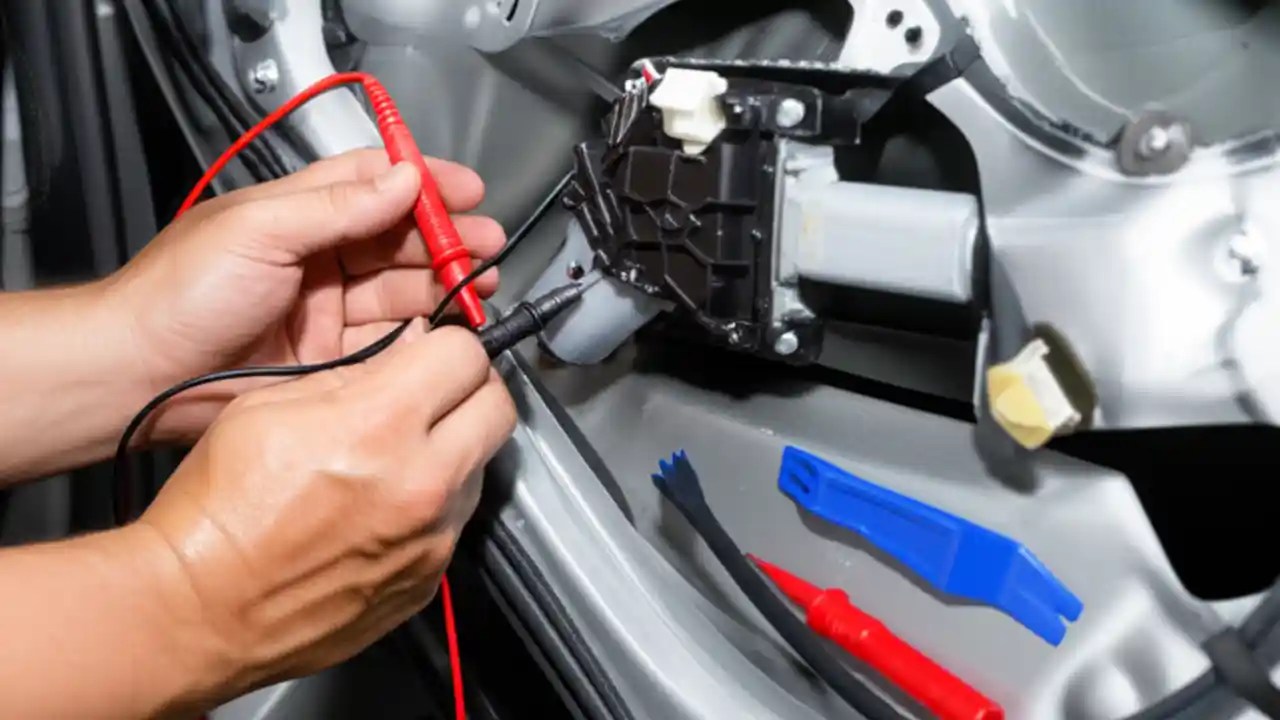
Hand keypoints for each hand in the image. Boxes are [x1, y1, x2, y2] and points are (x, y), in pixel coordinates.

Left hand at [106, 149, 504, 443]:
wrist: (140, 377)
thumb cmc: (178, 295)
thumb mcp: (259, 230)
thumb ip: (337, 206)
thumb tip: (402, 178)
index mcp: (296, 214)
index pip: (373, 184)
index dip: (423, 183)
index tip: (466, 191)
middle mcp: (315, 259)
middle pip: (397, 240)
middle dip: (446, 240)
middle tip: (485, 246)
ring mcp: (324, 311)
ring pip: (401, 291)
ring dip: (443, 285)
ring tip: (479, 285)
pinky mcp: (331, 360)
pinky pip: (390, 342)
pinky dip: (422, 335)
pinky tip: (446, 327)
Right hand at [134, 326, 515, 707]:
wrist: (198, 610)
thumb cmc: (217, 512)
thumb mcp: (270, 404)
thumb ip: (352, 373)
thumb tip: (403, 353)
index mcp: (382, 425)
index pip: (466, 355)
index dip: (447, 345)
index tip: (431, 352)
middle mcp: (422, 482)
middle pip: (498, 406)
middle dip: (470, 389)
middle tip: (435, 392)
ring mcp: (431, 538)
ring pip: (481, 466)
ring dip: (452, 450)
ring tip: (395, 457)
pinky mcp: (428, 579)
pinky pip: (454, 523)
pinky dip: (432, 506)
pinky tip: (382, 508)